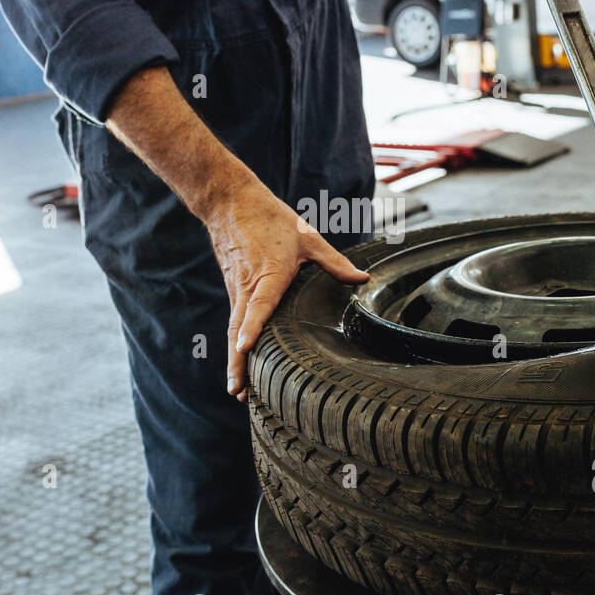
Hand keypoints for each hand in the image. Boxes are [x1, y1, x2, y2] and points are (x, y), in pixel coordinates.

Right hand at [205, 180, 368, 400]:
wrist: (231, 203)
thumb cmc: (271, 218)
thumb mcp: (308, 237)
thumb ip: (335, 262)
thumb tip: (363, 278)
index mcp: (269, 273)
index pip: (258, 305)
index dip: (252, 327)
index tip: (245, 348)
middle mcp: (248, 286)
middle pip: (239, 329)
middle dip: (238, 362)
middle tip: (238, 392)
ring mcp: (237, 290)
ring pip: (233, 329)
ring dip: (234, 359)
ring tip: (237, 389)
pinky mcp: (234, 290)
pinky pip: (234, 321)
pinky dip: (235, 343)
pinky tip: (240, 361)